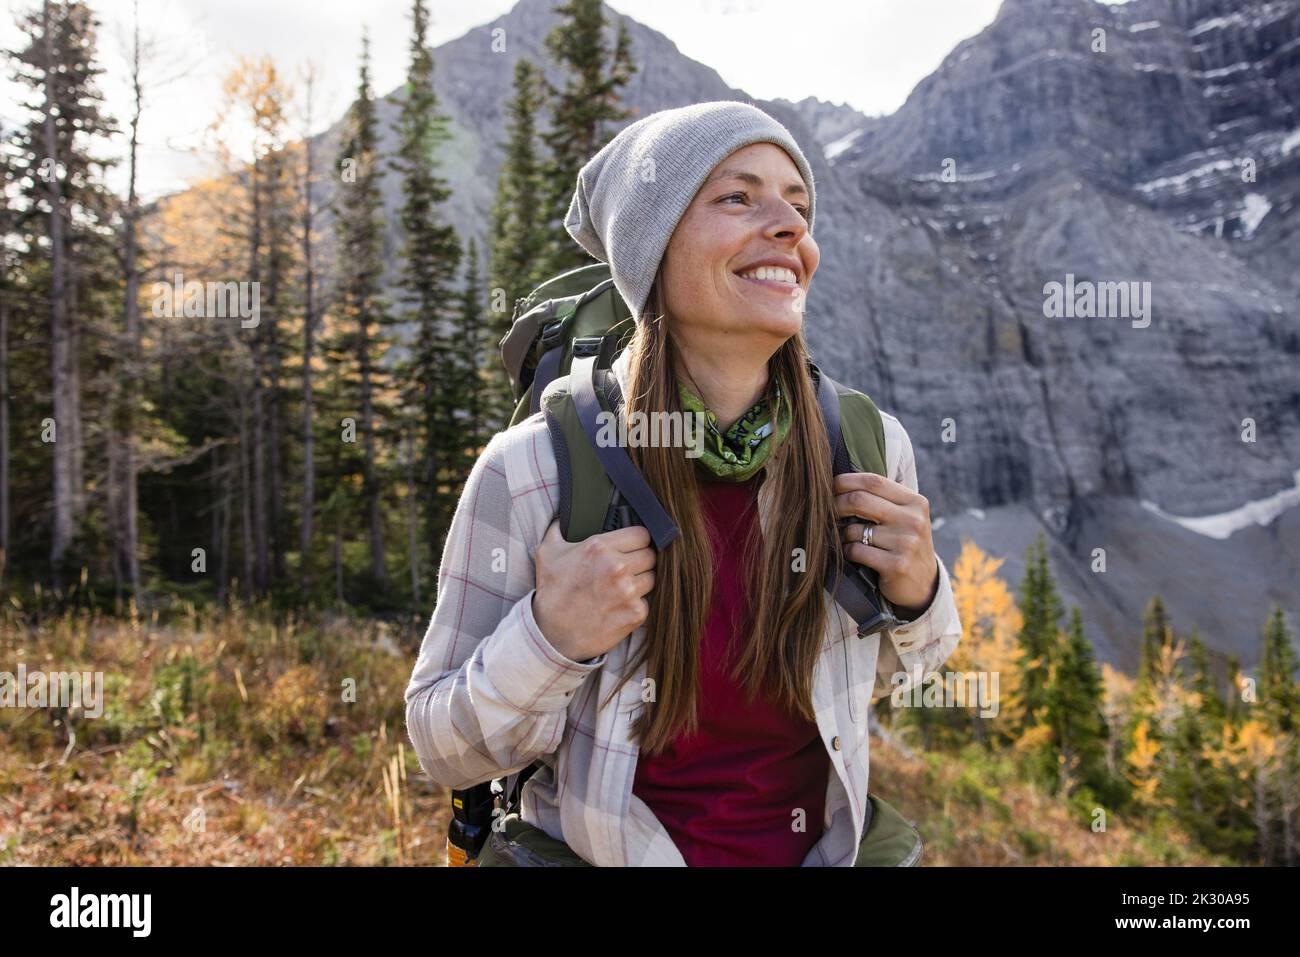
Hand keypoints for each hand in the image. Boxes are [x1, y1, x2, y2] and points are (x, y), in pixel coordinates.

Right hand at [531, 519, 656, 661]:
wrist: (551, 635)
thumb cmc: (551, 592)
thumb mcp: (547, 553)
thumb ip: (559, 528)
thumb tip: (565, 514)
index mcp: (600, 547)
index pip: (642, 534)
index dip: (637, 541)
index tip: (631, 548)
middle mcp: (617, 567)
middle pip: (651, 555)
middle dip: (641, 561)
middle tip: (627, 569)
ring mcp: (628, 591)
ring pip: (653, 578)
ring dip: (641, 582)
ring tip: (622, 588)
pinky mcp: (636, 613)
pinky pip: (648, 601)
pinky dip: (637, 604)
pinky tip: (620, 606)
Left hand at [832, 472, 938, 617]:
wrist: (924, 584)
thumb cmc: (905, 544)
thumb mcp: (905, 517)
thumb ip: (883, 498)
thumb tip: (841, 481)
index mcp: (916, 502)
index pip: (873, 481)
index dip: (846, 481)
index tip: (831, 487)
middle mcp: (913, 520)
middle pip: (860, 500)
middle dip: (836, 504)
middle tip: (827, 510)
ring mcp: (906, 543)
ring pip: (854, 529)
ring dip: (843, 534)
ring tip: (845, 538)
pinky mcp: (896, 565)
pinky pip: (857, 551)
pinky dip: (847, 551)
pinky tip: (852, 553)